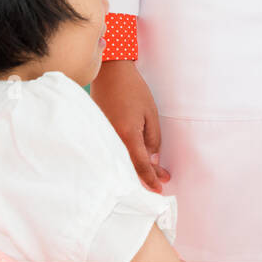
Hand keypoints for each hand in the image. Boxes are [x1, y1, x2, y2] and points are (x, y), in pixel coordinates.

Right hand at [90, 60, 170, 191]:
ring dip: (135, 169)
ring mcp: (103, 137)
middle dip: (146, 177)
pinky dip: (123, 160)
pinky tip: (133, 161)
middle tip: (162, 179)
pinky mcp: (99, 133)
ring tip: (152, 173)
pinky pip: (112, 152)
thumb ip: (153, 139)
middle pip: (129, 168)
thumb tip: (152, 160)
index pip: (140, 165)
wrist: (110, 73)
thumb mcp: (151, 113)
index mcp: (127, 135)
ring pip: (120, 162)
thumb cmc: (133, 90)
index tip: (161, 188)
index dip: (151, 179)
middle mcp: (112, 140)